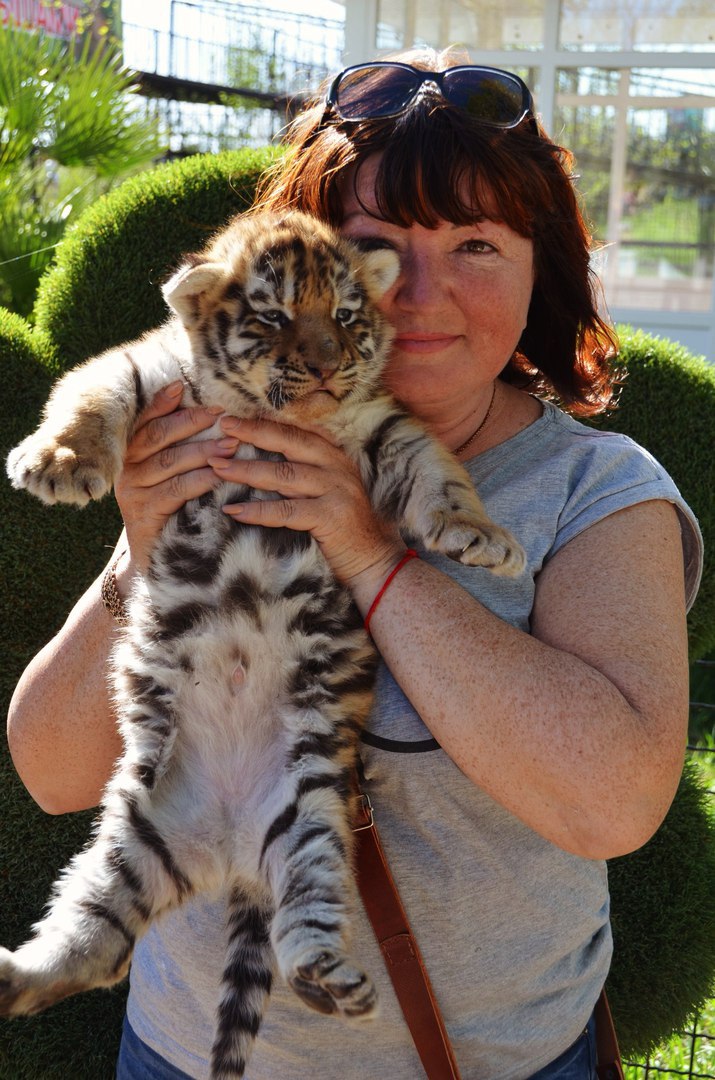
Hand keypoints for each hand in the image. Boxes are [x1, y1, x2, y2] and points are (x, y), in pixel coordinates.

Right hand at [114, 382, 238, 570]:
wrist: (155, 558)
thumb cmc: (171, 509)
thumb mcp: (172, 476)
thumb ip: (178, 448)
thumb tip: (211, 413)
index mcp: (130, 453)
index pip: (144, 421)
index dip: (161, 403)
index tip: (182, 385)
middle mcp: (126, 469)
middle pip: (156, 436)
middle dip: (190, 422)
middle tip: (220, 414)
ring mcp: (133, 492)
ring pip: (169, 462)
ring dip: (202, 451)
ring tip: (230, 444)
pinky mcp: (144, 514)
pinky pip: (176, 490)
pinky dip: (201, 480)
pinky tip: (221, 475)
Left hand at [211, 415, 404, 588]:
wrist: (374, 561)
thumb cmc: (343, 527)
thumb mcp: (328, 490)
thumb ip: (306, 470)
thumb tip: (262, 458)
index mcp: (335, 456)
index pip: (296, 431)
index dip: (264, 423)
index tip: (233, 418)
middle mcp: (337, 468)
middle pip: (289, 443)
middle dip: (253, 434)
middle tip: (222, 429)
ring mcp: (336, 491)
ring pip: (284, 474)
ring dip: (247, 470)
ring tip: (217, 468)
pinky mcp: (330, 517)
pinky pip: (286, 511)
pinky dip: (257, 511)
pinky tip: (234, 510)